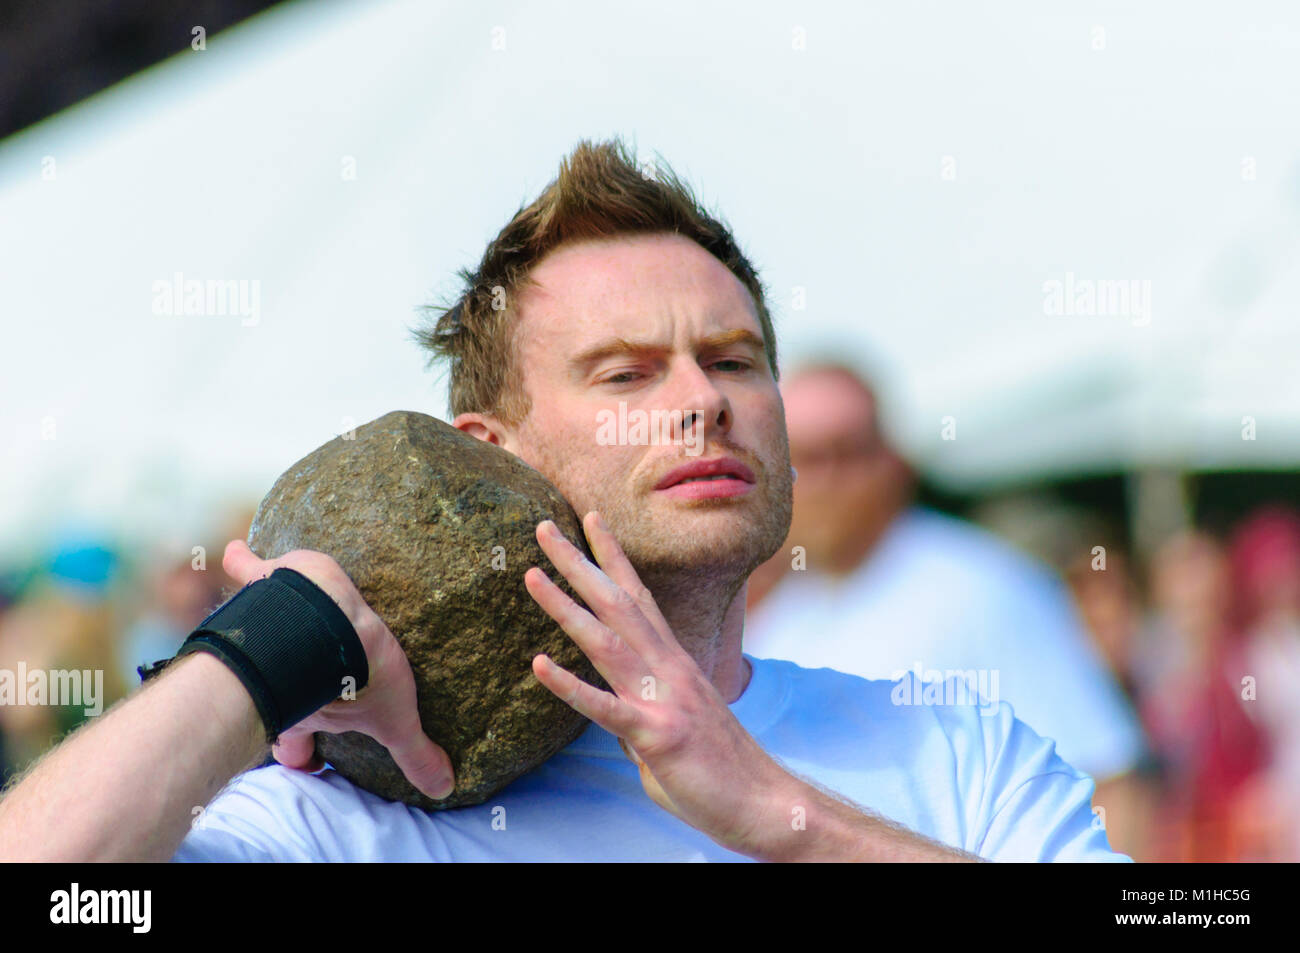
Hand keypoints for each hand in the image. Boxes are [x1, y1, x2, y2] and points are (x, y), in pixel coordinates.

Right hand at [221, 539, 454, 799]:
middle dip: (280, 708)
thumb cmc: (356, 671)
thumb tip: (444, 789)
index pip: (295, 745)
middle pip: (275, 698)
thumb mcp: (395, 718)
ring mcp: (272, 630)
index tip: (304, 762)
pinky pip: (248, 569)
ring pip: (261, 641)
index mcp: (310, 710)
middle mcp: (284, 675)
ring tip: (278, 616)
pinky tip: (235, 548)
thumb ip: (415, 753)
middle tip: (293, 710)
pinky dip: (241, 560)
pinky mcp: (270, 586)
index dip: (300, 758)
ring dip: (265, 635)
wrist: (325, 618)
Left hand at [524, 512, 799, 857]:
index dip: (612, 556)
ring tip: (530, 576)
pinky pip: (604, 708)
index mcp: (673, 660)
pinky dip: (569, 685)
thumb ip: (638, 713)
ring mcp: (663, 699)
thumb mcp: (671, 727)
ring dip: (565, 606)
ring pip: (606, 641)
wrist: (764, 803)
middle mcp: (668, 668)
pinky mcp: (657, 736)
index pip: (638, 596)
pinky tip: (537, 665)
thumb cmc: (717, 768)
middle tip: (542, 526)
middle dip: (577, 562)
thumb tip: (613, 714)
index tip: (589, 519)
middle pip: (616, 603)